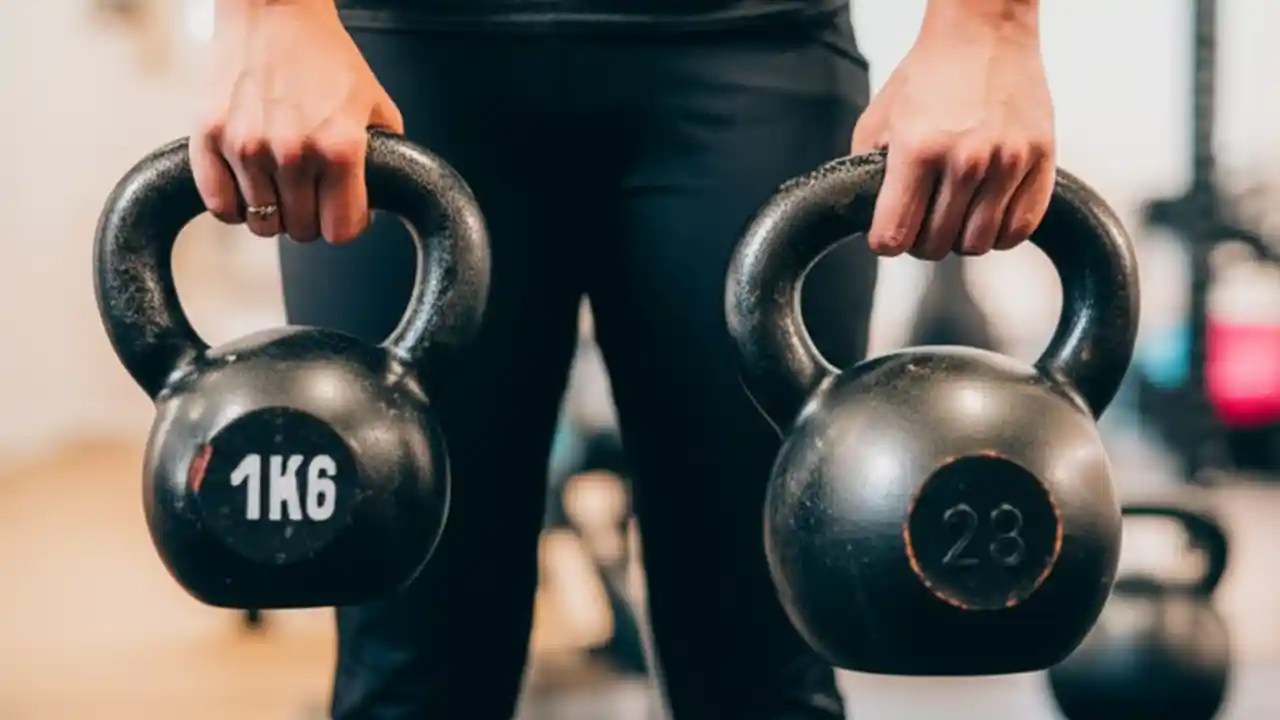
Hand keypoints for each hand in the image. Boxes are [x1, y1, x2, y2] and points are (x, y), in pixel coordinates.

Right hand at [191, 1, 403, 242]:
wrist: (274, 10)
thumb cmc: (326, 56)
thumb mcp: (375, 103)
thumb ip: (384, 155)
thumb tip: (384, 198)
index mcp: (341, 148)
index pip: (342, 230)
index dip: (345, 224)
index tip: (342, 210)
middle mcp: (293, 153)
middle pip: (301, 231)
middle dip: (310, 218)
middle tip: (310, 193)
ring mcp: (247, 147)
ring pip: (261, 224)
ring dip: (273, 212)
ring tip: (280, 184)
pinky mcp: (209, 137)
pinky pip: (220, 206)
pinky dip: (234, 206)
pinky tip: (248, 186)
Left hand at [851, 4, 1054, 259]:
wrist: (983, 33)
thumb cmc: (929, 75)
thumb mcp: (877, 121)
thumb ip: (869, 174)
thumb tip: (873, 219)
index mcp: (917, 149)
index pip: (894, 235)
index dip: (886, 241)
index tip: (888, 234)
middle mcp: (965, 159)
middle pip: (936, 246)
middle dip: (921, 242)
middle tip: (922, 222)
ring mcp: (1008, 161)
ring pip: (978, 244)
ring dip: (960, 240)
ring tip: (954, 216)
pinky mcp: (1041, 160)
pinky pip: (1020, 228)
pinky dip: (999, 233)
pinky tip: (986, 214)